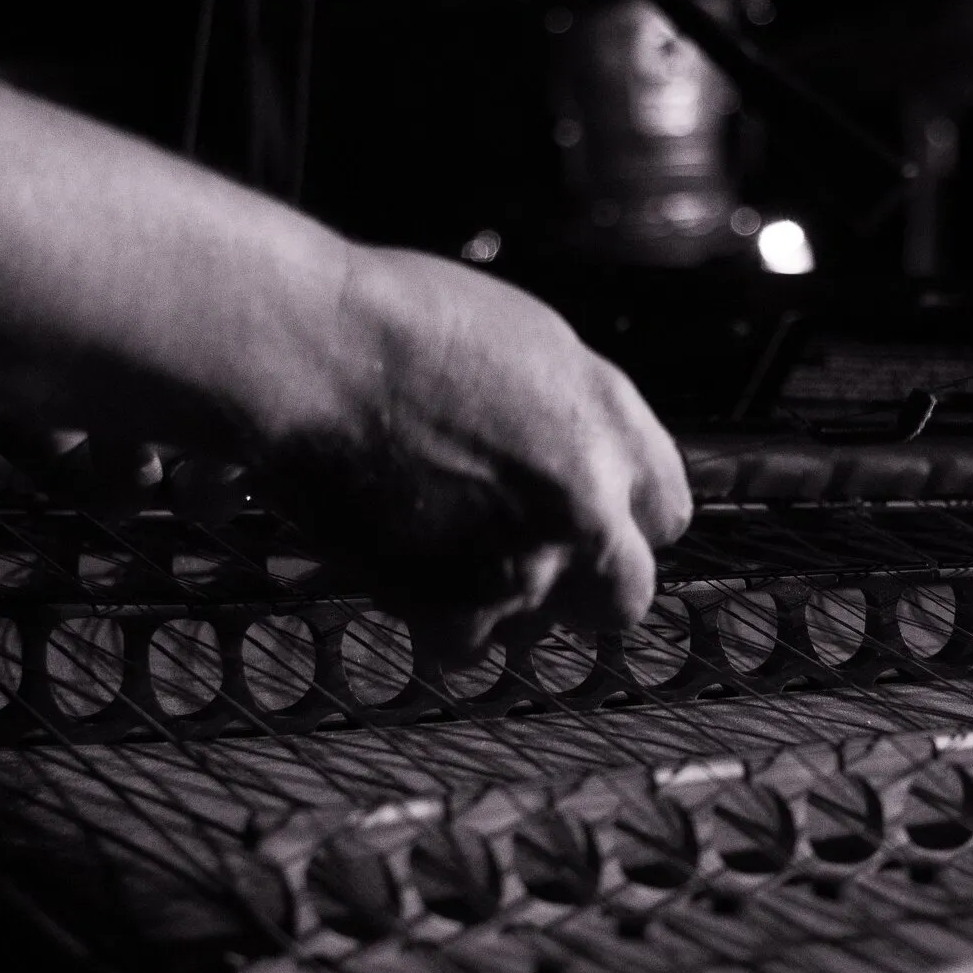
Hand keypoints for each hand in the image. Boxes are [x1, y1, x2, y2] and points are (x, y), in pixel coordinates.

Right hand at [253, 245, 691, 666]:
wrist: (305, 352)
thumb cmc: (397, 323)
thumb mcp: (531, 342)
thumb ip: (582, 417)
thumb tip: (597, 459)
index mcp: (612, 427)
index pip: (666, 514)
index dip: (624, 520)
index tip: (592, 522)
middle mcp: (586, 504)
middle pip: (625, 595)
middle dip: (585, 584)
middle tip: (530, 557)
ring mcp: (526, 563)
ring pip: (542, 627)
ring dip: (505, 603)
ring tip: (445, 546)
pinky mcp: (457, 605)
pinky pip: (466, 648)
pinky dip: (436, 621)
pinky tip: (407, 570)